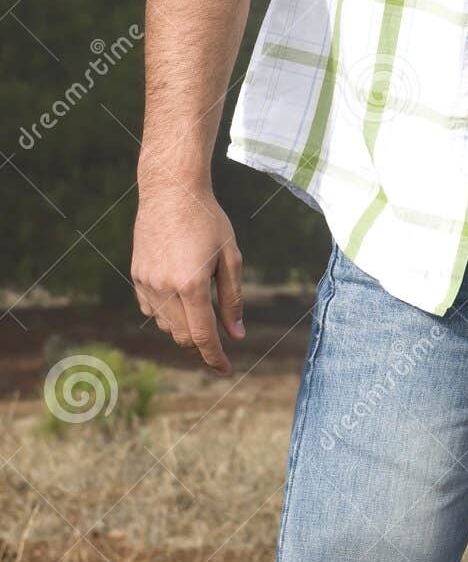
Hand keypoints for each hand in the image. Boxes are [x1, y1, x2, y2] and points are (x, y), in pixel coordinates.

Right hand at [132, 186, 243, 374]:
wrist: (171, 191)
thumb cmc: (208, 220)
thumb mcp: (230, 256)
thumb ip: (232, 299)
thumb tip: (236, 334)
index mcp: (191, 285)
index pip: (203, 337)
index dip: (215, 358)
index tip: (226, 370)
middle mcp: (164, 288)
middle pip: (182, 337)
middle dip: (201, 348)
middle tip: (217, 351)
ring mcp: (146, 283)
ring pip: (166, 325)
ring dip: (184, 330)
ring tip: (202, 320)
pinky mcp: (136, 276)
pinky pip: (151, 309)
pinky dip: (167, 315)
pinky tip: (180, 302)